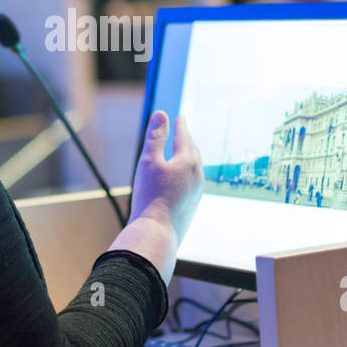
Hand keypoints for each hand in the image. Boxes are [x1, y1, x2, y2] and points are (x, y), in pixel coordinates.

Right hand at [129, 110, 203, 242]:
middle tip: (182, 133)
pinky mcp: (192, 207)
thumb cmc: (150, 195)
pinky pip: (193, 184)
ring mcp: (197, 193)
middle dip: (187, 141)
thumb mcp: (149, 161)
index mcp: (188, 162)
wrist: (157, 232)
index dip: (180, 126)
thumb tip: (161, 114)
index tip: (179, 118)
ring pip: (195, 169)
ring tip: (184, 154)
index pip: (184, 137)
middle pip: (193, 152)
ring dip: (189, 158)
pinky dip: (188, 175)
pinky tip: (182, 181)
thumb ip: (155, 137)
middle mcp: (197, 176)